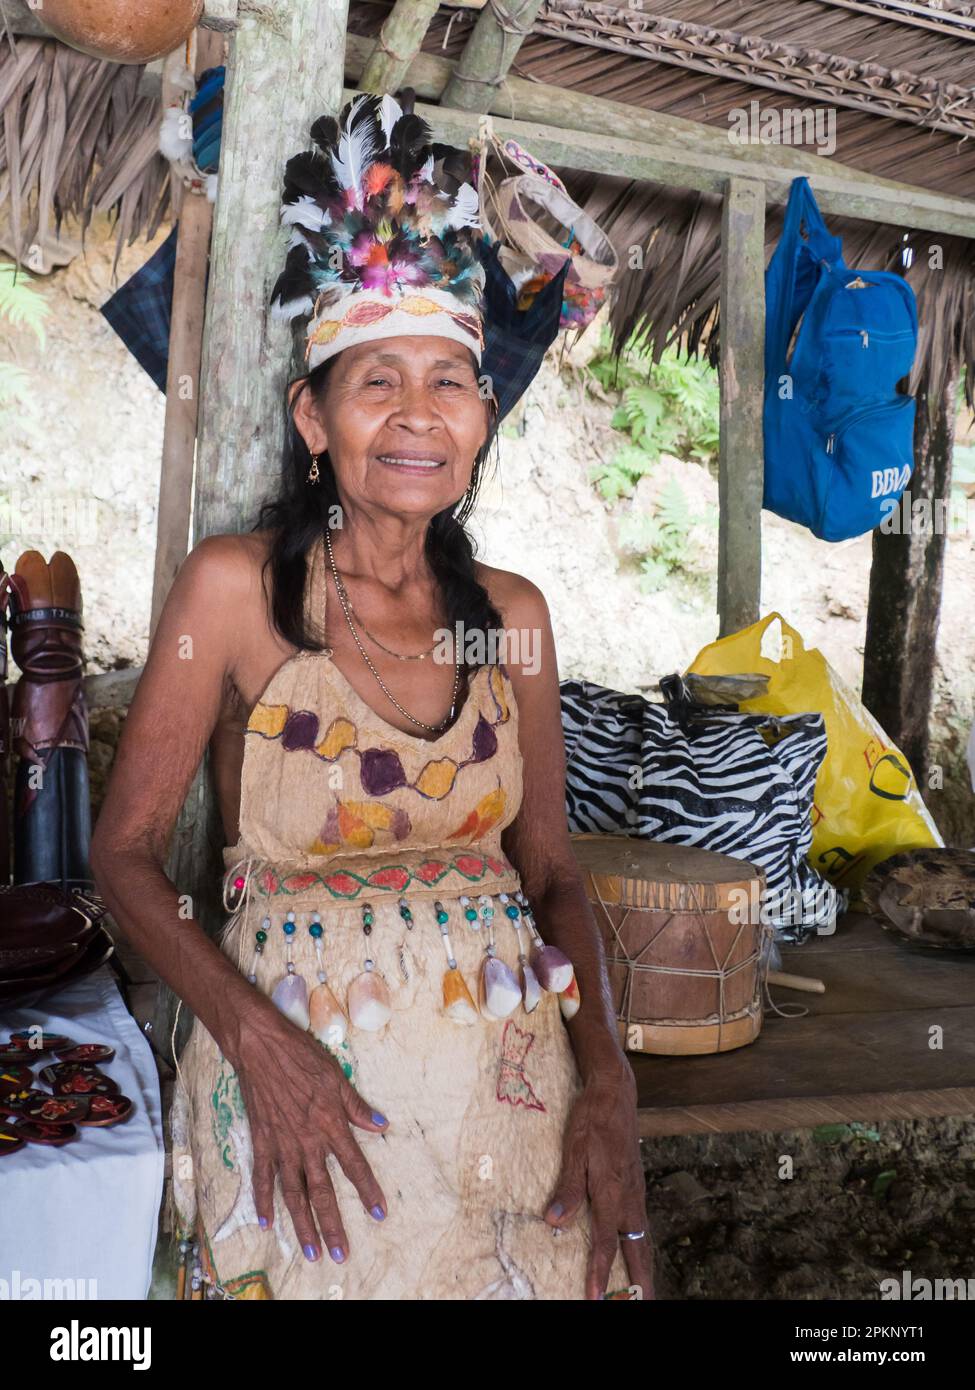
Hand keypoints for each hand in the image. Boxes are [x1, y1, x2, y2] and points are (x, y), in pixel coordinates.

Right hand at [232, 1005, 388, 1264]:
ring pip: (294, 1193)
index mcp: (330, 1124)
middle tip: (340, 1255)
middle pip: (322, 1191)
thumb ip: (357, 1106)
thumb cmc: (301, 1056)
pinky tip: (268, 1223)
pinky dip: (265, 1200)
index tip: (379, 1213)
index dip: (367, 1190)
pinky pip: (263, 1177)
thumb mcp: (336, 1076)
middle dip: (333, 1225)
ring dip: (303, 1224)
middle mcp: (307, 1141)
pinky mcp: (261, 1140)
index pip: (354, 1165)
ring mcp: (282, 1144)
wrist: (260, 1048)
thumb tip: (382, 1125)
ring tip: (310, 1251)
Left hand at [545, 1055, 653, 1299]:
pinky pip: (642, 1223)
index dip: (598, 1274)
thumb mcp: (574, 1150)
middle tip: (642, 1305)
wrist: (615, 1092)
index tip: (593, 1299)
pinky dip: (642, 1245)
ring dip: (643, 1266)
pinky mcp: (636, 1184)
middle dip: (640, 1282)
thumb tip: (553, 1222)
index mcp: (612, 1193)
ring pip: (643, 1237)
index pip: (606, 1244)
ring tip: (643, 1290)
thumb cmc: (591, 1120)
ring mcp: (636, 1191)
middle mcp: (629, 1197)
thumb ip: (567, 1188)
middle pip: (637, 1249)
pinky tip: (636, 1248)